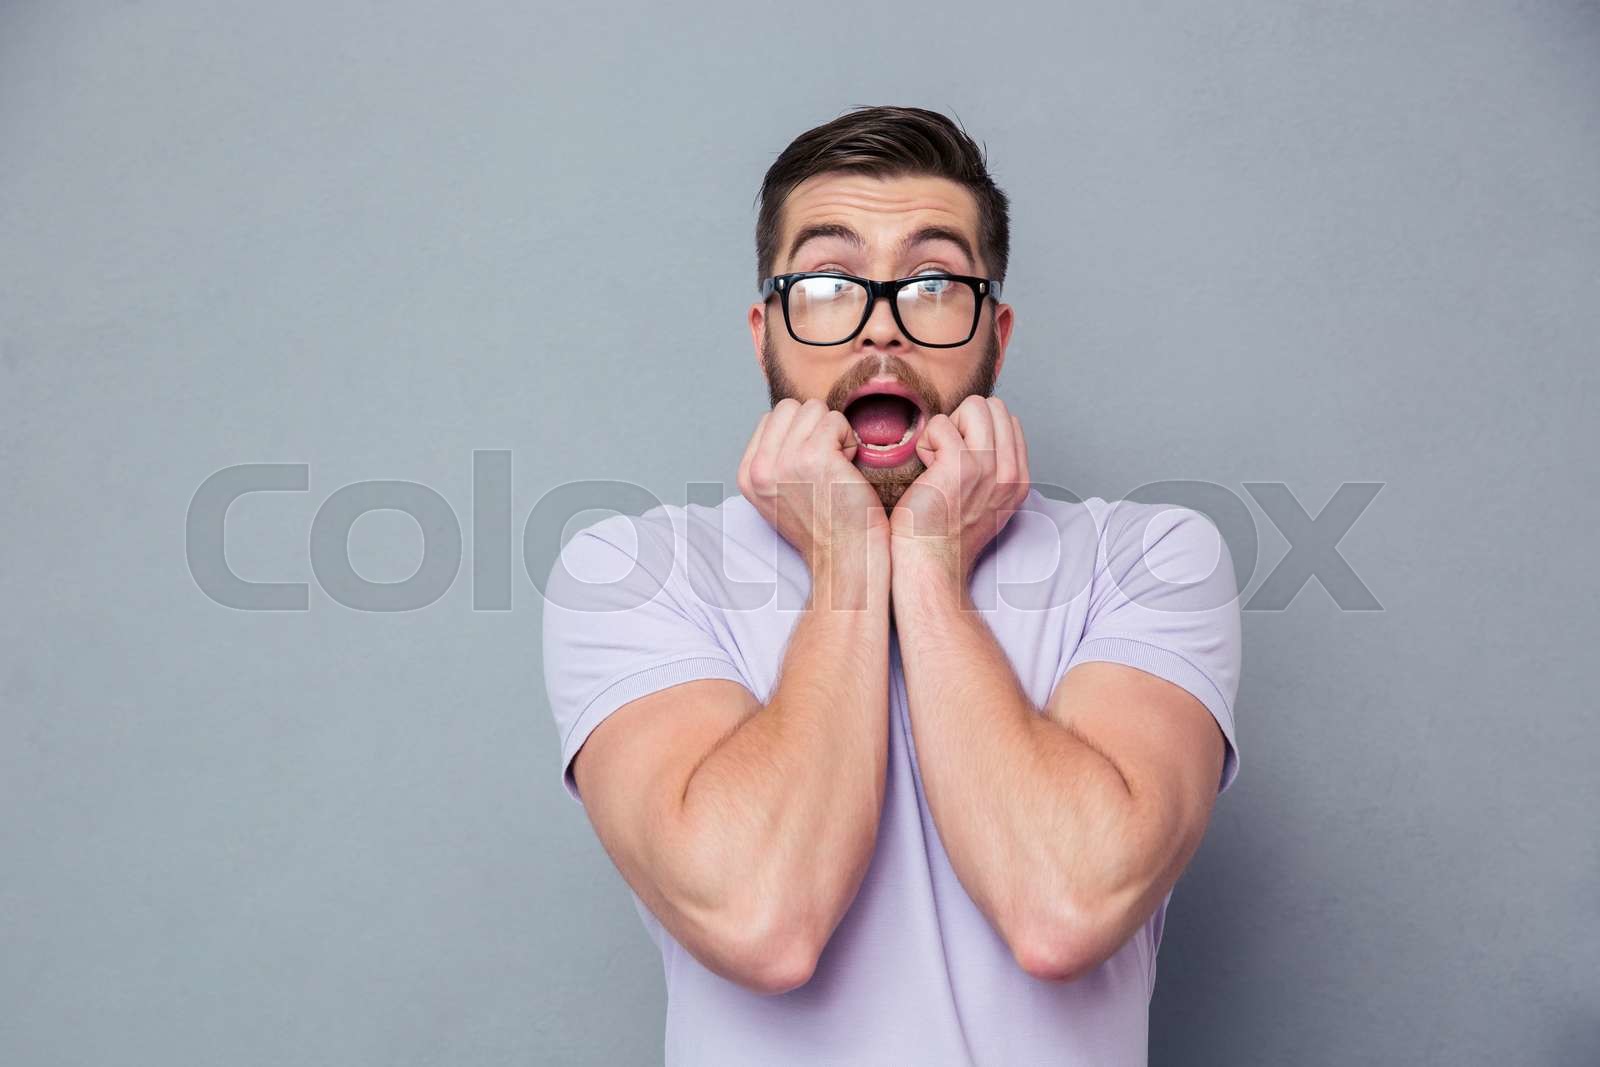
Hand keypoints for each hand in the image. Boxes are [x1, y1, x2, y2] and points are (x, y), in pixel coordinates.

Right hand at [738, 398, 890, 580]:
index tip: (811, 466)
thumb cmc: (823, 527)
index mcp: (748, 476)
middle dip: (814, 426)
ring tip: (838, 464)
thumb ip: (773, 462)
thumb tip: (788, 426)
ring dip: (833, 431)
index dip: (798, 433)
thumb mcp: (778, 497)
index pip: (771, 420)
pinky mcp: (815, 456)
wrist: (846, 558)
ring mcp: (786, 461)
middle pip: (789, 407)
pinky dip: (849, 438)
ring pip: (813, 409)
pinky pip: (836, 420)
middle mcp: (761, 468)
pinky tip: (849, 466)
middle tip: (828, 460)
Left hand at [889, 395, 1030, 586]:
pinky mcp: (959, 467)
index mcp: (1018, 480)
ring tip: (936, 460)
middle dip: (963, 421)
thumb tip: (980, 434)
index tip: (959, 459)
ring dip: (946, 427)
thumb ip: (993, 469)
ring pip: (973, 405)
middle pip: (993, 406)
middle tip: (945, 456)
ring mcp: (988, 468)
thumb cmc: (944, 534)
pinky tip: (924, 469)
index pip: (1008, 420)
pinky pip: (940, 423)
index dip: (977, 430)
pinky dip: (925, 441)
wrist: (930, 566)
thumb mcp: (986, 503)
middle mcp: (1009, 473)